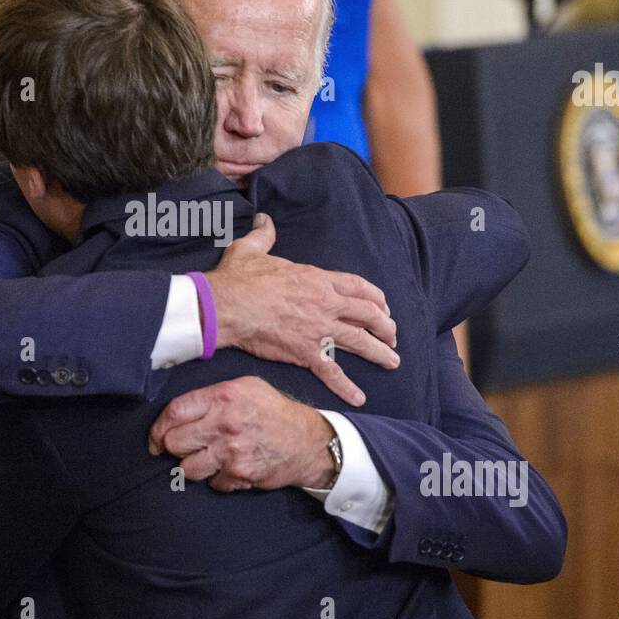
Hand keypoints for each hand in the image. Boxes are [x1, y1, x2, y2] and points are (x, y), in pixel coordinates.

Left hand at [148, 376, 337, 491]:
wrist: (308, 441)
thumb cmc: (274, 412)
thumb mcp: (246, 387)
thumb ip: (212, 396)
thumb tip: (177, 413)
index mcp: (223, 396)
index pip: (174, 412)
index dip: (159, 428)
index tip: (156, 438)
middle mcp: (225, 422)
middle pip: (174, 442)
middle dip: (173, 448)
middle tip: (182, 448)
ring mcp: (232, 451)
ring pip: (187, 468)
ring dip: (193, 466)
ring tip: (207, 459)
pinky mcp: (240, 474)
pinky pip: (212, 483)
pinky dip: (217, 479)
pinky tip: (229, 467)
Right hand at [206, 213, 398, 406]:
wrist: (226, 307)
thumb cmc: (238, 279)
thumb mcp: (251, 249)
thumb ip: (263, 235)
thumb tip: (263, 220)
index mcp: (317, 279)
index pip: (358, 287)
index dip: (375, 298)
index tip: (383, 306)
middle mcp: (325, 304)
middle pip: (368, 315)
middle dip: (385, 326)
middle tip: (392, 336)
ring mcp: (318, 330)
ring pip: (360, 342)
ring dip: (380, 352)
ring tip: (392, 361)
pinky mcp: (305, 353)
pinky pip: (332, 372)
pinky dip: (347, 387)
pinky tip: (359, 398)